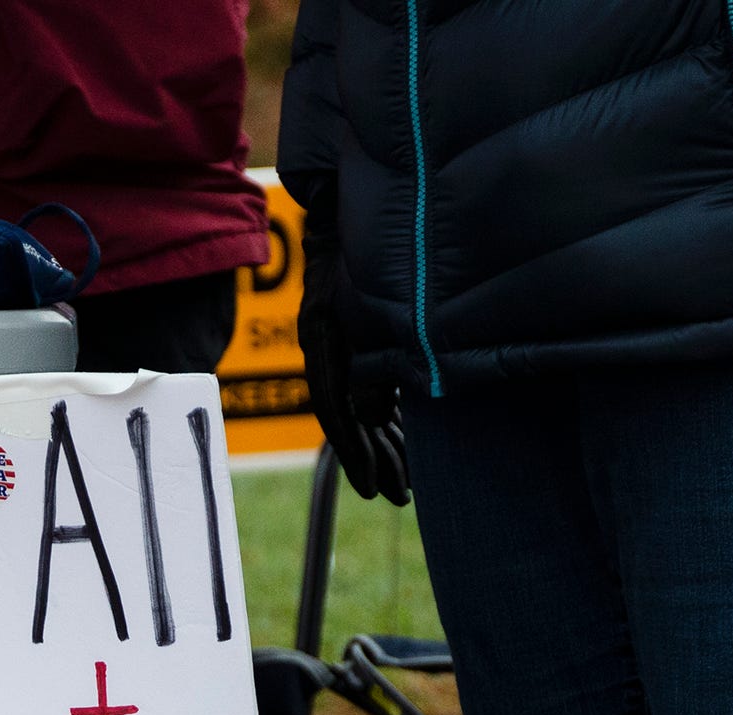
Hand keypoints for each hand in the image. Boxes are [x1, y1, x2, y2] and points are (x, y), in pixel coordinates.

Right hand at [298, 240, 408, 503]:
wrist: (357, 198)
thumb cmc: (372, 239)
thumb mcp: (376, 299)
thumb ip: (375, 355)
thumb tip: (372, 414)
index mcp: (325, 339)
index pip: (335, 411)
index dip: (355, 455)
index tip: (373, 491)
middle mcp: (329, 345)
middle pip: (351, 417)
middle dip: (377, 460)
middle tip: (399, 497)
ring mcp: (343, 340)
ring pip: (363, 405)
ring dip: (386, 445)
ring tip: (407, 484)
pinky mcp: (360, 333)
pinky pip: (373, 385)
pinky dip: (391, 416)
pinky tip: (406, 441)